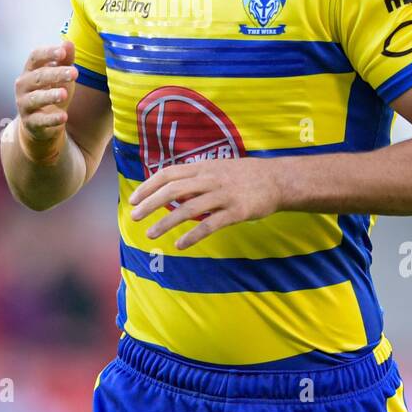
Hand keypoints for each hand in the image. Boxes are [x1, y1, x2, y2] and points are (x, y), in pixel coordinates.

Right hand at [14, 41, 78, 162]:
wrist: (40, 124)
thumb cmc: (51, 92)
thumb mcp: (60, 75)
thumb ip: (64, 60)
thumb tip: (68, 43)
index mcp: (30, 70)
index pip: (35, 57)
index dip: (48, 53)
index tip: (63, 52)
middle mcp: (23, 86)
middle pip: (38, 77)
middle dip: (56, 74)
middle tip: (75, 73)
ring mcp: (24, 104)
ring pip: (36, 98)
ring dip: (50, 95)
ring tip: (65, 94)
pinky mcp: (30, 122)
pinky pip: (40, 120)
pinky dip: (52, 119)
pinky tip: (64, 117)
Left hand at [127, 158, 282, 249]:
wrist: (277, 179)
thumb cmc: (244, 175)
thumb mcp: (218, 168)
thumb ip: (195, 178)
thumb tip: (171, 190)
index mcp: (203, 167)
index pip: (169, 173)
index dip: (149, 186)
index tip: (134, 199)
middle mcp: (210, 178)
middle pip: (173, 190)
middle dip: (150, 204)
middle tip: (134, 217)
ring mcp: (223, 195)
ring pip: (188, 208)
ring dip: (166, 222)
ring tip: (151, 234)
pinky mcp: (236, 211)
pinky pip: (210, 224)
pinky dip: (193, 235)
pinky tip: (180, 244)